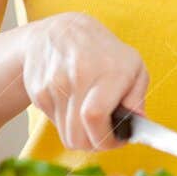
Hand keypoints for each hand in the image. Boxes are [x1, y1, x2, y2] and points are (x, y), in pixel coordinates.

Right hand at [21, 12, 149, 149]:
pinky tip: (73, 102)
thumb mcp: (133, 65)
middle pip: (78, 136)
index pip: (95, 117)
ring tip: (89, 115)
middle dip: (93, 144)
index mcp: (107, 71)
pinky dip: (65, 121)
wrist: (63, 31)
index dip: (106, 139)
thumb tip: (137, 124)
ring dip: (80, 134)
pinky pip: (54, 123)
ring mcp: (54, 83)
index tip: (116, 139)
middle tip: (103, 135)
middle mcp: (78, 76)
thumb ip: (138, 98)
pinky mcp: (38, 91)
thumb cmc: (104, 52)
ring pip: (66, 134)